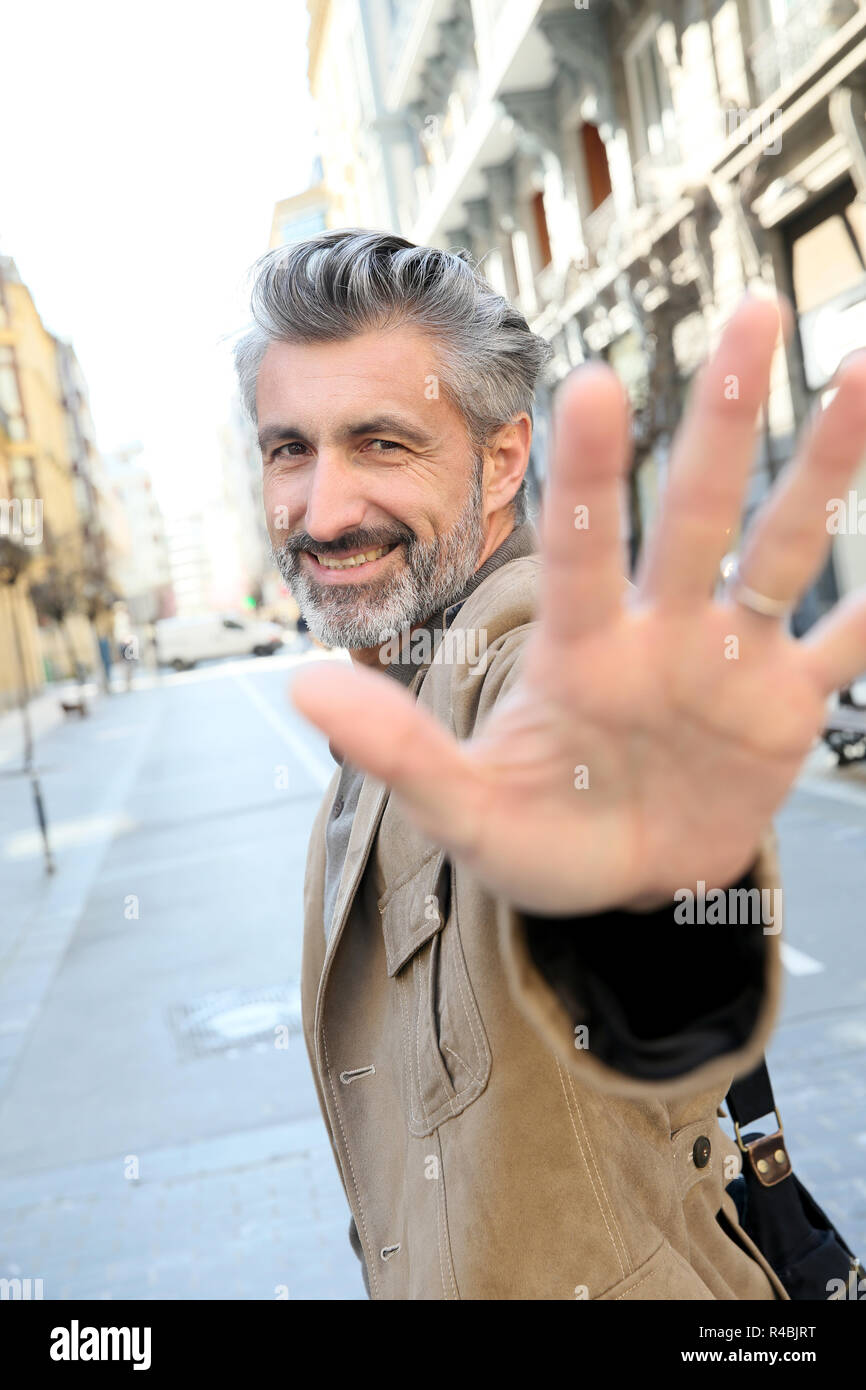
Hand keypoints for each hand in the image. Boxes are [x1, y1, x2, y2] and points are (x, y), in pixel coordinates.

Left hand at [291, 295, 865, 914]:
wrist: (616, 880)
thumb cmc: (534, 833)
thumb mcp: (462, 810)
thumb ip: (398, 752)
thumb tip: (302, 687)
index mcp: (579, 648)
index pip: (581, 547)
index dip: (588, 472)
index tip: (592, 382)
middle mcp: (659, 631)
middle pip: (692, 513)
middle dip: (719, 420)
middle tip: (752, 313)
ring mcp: (728, 663)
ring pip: (782, 550)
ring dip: (821, 470)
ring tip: (860, 375)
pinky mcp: (785, 708)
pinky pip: (844, 650)